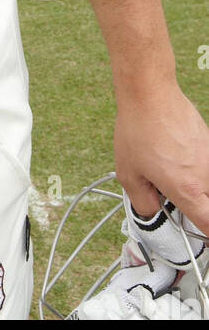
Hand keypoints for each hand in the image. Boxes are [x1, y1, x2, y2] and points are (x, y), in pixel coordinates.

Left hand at [114, 82, 208, 233]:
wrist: (150, 93)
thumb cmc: (138, 130)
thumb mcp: (129, 173)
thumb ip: (143, 201)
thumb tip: (152, 211)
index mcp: (186, 189)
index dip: (207, 235)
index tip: (201, 236)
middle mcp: (204, 175)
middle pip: (207, 202)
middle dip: (194, 204)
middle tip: (171, 194)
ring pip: (205, 181)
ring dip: (191, 182)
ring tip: (166, 166)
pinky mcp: (208, 141)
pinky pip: (203, 163)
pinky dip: (191, 164)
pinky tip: (171, 151)